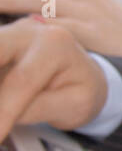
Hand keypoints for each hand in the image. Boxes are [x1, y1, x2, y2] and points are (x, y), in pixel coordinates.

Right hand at [0, 17, 107, 142]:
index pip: (21, 80)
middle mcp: (27, 31)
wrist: (85, 76)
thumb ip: (34, 108)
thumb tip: (1, 119)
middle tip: (0, 118)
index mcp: (55, 45)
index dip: (3, 110)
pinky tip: (2, 99)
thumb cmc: (81, 90)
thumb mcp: (72, 105)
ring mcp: (7, 34)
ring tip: (4, 108)